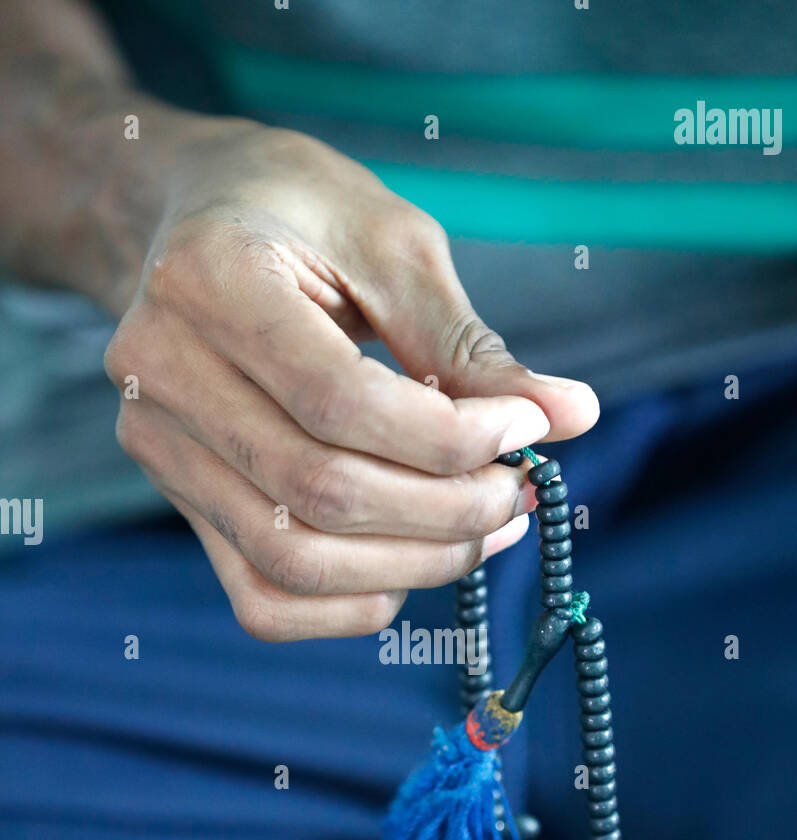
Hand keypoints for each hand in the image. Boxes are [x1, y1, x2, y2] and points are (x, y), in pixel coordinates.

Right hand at [105, 122, 598, 639]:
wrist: (186, 225)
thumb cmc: (298, 214)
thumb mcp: (392, 246)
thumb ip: (469, 343)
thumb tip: (573, 415)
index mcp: (209, 280)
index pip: (337, 403)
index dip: (449, 438)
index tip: (527, 430)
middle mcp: (161, 374)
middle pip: (318, 494)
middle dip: (446, 511)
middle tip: (516, 490)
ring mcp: (159, 448)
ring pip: (292, 561)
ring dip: (411, 564)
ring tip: (486, 527)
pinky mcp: (180, 501)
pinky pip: (262, 601)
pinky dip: (352, 605)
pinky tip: (413, 562)